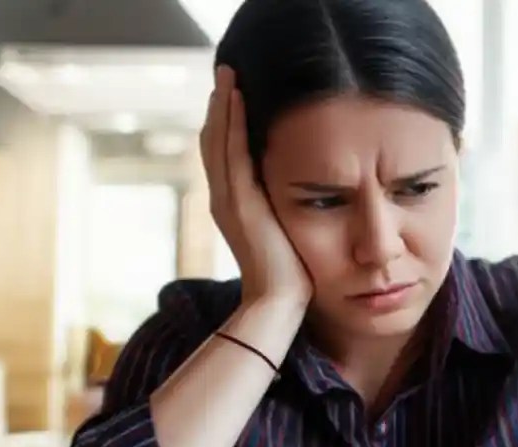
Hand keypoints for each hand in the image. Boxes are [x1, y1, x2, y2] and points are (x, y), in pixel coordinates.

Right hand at [200, 65, 312, 307]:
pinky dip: (230, 123)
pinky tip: (235, 98)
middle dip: (220, 105)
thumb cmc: (292, 275)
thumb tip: (302, 191)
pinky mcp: (238, 202)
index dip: (226, 122)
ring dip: (222, 105)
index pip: (226, 153)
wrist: (280, 303)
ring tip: (228, 74)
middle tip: (226, 71)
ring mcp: (228, 200)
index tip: (235, 92)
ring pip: (217, 140)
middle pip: (215, 140)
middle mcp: (224, 198)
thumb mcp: (287, 231)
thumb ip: (284, 209)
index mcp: (235, 205)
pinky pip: (231, 153)